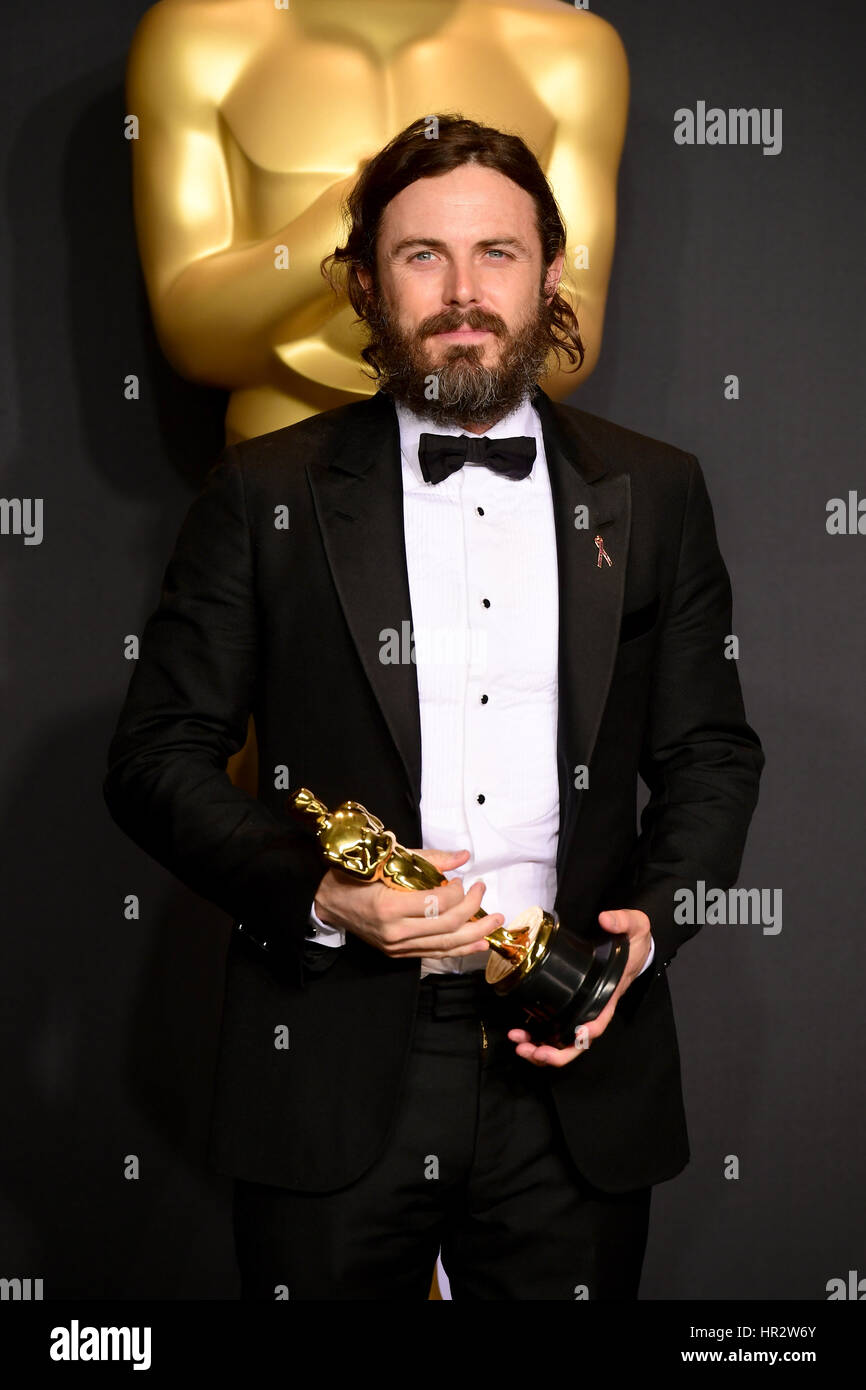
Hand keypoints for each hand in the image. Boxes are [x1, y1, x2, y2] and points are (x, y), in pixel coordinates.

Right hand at [313, 848, 501, 958]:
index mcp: (388, 906)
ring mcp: (397, 947)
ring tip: (495, 921)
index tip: (462, 879)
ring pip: (445, 945)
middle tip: (482, 891)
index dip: (457, 892)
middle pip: (446, 926)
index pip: (436, 904)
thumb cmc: (354, 876)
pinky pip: (435, 953)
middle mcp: (394, 932)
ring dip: (475, 933)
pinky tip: (479, 943)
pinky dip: (460, 949)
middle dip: (473, 909)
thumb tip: (462, 857)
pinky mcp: (399, 954)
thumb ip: (427, 860)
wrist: (328, 903)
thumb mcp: (386, 860)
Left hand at [508, 908, 651, 1066]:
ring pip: (561, 1042)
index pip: (600, 1020)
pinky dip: (536, 1037)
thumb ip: (623, 921)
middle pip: (576, 1043)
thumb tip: (606, 919)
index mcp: (609, 996)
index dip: (588, 1031)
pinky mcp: (567, 1005)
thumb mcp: (635, 926)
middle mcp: (593, 1009)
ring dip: (540, 1049)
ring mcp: (579, 1010)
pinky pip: (552, 1029)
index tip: (576, 1034)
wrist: (629, 947)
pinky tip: (519, 1034)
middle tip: (531, 1051)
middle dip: (555, 1053)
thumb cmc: (632, 943)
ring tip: (519, 1045)